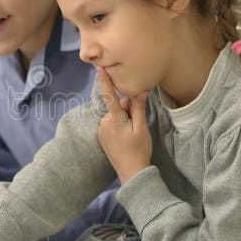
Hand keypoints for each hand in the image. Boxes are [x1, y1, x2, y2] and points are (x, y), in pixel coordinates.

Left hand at [95, 66, 151, 183]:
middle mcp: (104, 123)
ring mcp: (102, 131)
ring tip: (133, 134)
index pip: (109, 95)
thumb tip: (140, 91)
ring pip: (115, 116)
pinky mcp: (102, 137)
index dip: (105, 81)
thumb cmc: (139, 150)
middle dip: (128, 110)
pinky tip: (126, 138)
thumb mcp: (141, 128)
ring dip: (124, 119)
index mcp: (114, 119)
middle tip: (137, 124)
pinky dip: (120, 126)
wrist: (131, 173)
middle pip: (118, 107)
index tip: (100, 67)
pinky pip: (112, 125)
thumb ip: (138, 108)